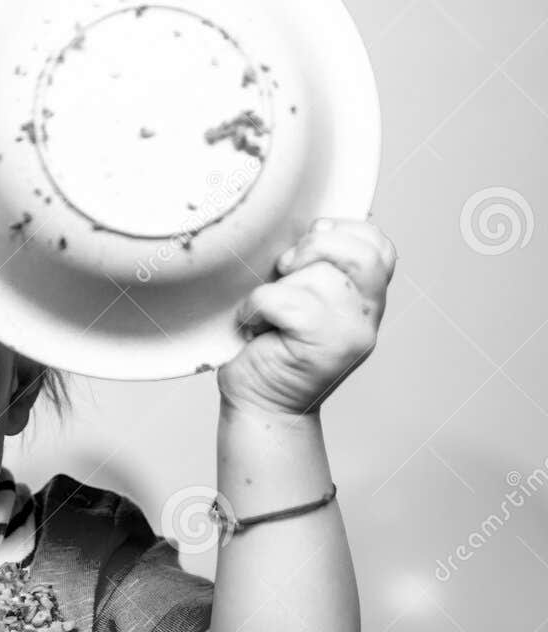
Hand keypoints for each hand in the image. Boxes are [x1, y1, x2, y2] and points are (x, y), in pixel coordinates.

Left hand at [219, 217, 395, 416]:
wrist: (262, 408)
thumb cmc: (270, 349)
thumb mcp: (300, 300)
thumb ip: (316, 268)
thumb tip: (313, 224)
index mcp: (365, 300)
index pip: (380, 247)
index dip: (344, 230)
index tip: (308, 240)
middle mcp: (367, 317)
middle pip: (360, 254)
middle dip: (315, 247)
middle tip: (284, 268)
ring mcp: (350, 334)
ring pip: (319, 276)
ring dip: (276, 286)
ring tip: (265, 310)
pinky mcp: (322, 346)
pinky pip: (286, 301)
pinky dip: (257, 306)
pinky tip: (252, 325)